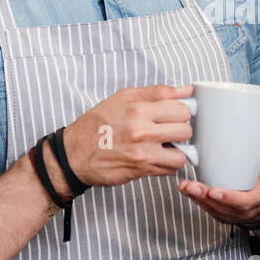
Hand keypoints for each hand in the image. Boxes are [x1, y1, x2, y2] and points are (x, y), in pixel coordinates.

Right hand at [61, 84, 193, 187]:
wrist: (74, 154)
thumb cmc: (96, 125)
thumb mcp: (123, 98)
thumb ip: (157, 92)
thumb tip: (185, 90)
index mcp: (139, 109)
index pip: (181, 108)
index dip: (180, 112)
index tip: (174, 115)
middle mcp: (142, 131)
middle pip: (185, 130)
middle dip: (180, 130)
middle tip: (168, 131)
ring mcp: (143, 152)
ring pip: (182, 153)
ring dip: (177, 150)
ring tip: (165, 145)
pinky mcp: (141, 170)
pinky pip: (170, 169)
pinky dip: (167, 164)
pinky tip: (157, 157)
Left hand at [178, 130, 259, 227]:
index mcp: (258, 198)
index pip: (243, 202)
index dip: (229, 198)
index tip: (216, 191)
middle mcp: (242, 209)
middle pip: (222, 207)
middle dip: (204, 197)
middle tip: (191, 186)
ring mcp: (230, 212)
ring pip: (211, 208)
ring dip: (196, 197)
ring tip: (184, 186)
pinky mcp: (220, 211)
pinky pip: (207, 207)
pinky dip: (195, 198)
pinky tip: (185, 188)